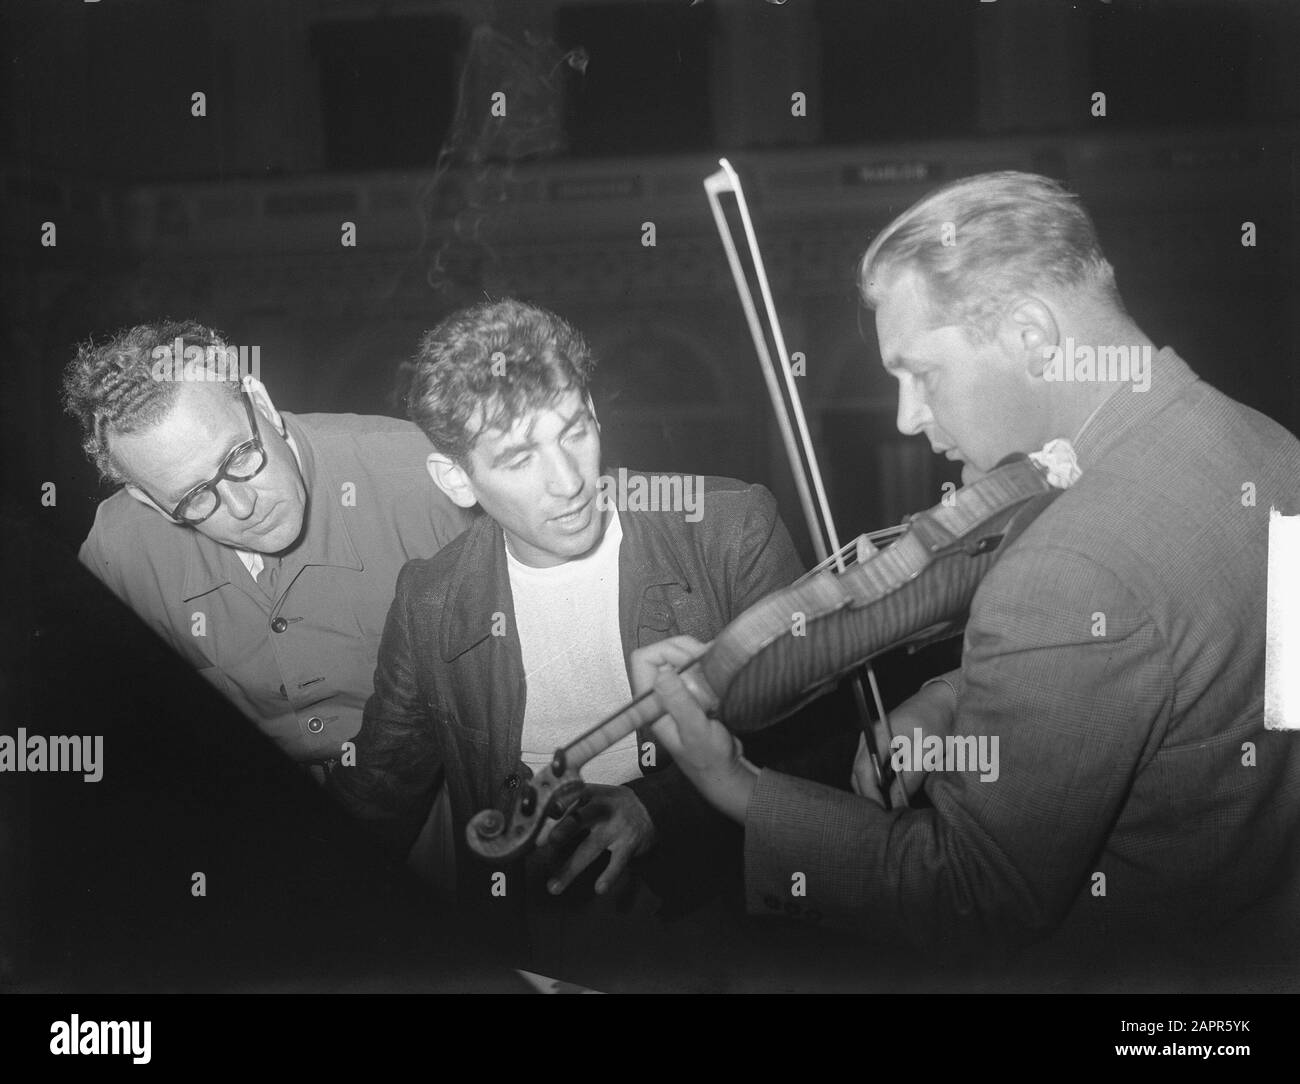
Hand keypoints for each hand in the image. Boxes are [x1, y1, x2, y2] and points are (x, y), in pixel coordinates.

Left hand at [543, 784, 655, 895]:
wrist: (652, 808)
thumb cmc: (613, 804)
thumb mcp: (598, 795)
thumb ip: (573, 803)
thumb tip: (541, 819)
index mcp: (594, 794)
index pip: (576, 793)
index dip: (563, 800)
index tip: (550, 810)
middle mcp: (604, 809)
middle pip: (580, 819)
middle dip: (564, 829)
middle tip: (546, 842)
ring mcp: (617, 827)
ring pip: (591, 848)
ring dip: (571, 868)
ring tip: (554, 886)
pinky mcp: (629, 844)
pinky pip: (617, 862)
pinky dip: (609, 876)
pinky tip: (599, 888)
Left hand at [629, 636, 758, 822]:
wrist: (724, 770)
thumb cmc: (707, 758)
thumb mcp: (694, 731)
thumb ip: (679, 702)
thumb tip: (663, 673)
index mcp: (651, 703)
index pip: (644, 660)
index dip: (667, 651)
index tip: (692, 659)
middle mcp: (659, 695)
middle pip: (662, 653)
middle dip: (686, 649)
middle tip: (708, 659)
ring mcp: (675, 692)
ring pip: (679, 657)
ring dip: (698, 655)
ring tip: (716, 666)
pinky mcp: (690, 693)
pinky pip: (694, 667)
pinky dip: (707, 662)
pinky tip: (720, 670)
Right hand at [852, 678, 957, 805]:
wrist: (940, 702)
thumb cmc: (935, 721)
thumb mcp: (927, 750)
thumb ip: (910, 777)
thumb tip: (895, 803)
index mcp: (877, 734)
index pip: (863, 770)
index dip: (869, 794)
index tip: (882, 813)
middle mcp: (869, 738)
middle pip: (857, 773)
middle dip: (868, 796)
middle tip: (885, 818)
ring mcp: (872, 741)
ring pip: (863, 773)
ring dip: (873, 791)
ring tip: (889, 809)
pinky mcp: (879, 746)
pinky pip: (872, 769)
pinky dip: (878, 783)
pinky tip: (891, 794)